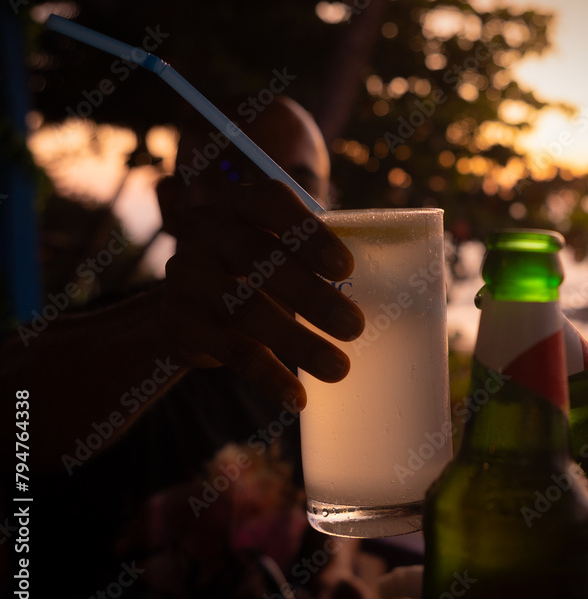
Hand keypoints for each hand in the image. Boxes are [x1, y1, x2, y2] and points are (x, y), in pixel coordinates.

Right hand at [157, 175, 362, 408]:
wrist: (187, 303)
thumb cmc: (257, 267)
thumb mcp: (277, 247)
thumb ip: (317, 254)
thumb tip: (396, 283)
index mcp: (241, 202)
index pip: (272, 203)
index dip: (309, 234)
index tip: (347, 268)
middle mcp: (208, 231)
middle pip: (260, 259)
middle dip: (312, 295)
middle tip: (357, 326)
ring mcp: (188, 275)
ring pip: (245, 309)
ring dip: (297, 342)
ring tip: (339, 368)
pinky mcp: (180, 322)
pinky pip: (229, 350)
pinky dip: (267, 375)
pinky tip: (297, 396)